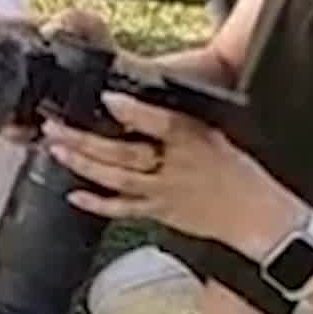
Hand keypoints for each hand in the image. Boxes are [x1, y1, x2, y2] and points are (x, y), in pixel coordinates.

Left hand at [44, 91, 300, 252]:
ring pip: (118, 179)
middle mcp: (176, 166)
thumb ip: (175, 121)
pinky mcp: (161, 212)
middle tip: (55, 126)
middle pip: (125, 152)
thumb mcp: (212, 133)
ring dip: (85, 165)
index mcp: (194, 139)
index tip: (108, 98)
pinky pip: (125, 209)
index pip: (163, 122)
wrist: (257, 215)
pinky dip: (98, 203)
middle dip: (86, 140)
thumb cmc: (237, 170)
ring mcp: (166, 192)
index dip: (134, 112)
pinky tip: (74, 195)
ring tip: (57, 150)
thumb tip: (131, 105)